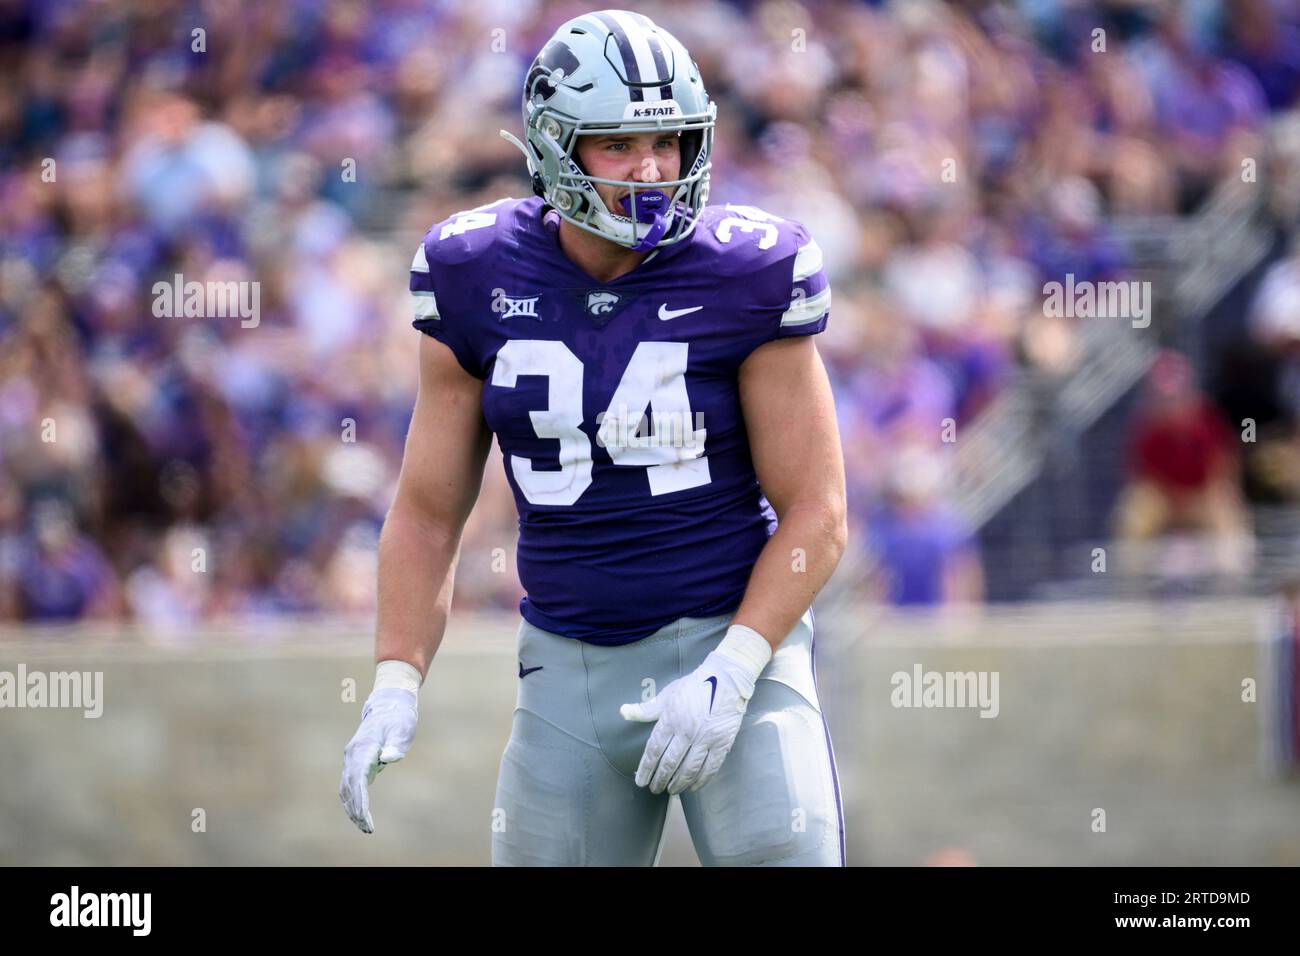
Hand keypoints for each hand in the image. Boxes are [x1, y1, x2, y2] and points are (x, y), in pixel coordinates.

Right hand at [339, 687, 417, 832]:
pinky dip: (352, 801)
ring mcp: (351, 758)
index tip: (365, 816)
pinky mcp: (354, 763)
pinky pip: (349, 785)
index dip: (360, 798)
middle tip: (368, 829)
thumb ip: (396, 744)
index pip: (358, 777)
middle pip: (349, 786)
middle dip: (356, 809)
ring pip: (346, 788)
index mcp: (364, 747)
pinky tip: (358, 816)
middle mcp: (353, 754)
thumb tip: (389, 758)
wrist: (388, 707)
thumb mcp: (403, 729)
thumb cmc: (399, 720)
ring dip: (353, 808)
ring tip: (365, 828)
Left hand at [620, 625, 770, 794]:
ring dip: (678, 783)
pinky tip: (693, 787)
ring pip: (689, 769)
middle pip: (670, 763)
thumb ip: (646, 709)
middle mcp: (687, 732)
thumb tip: (623, 712)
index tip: (641, 781)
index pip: (654, 750)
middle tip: (655, 789)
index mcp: (671, 720)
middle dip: (660, 779)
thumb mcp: (667, 695)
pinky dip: (701, 780)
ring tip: (671, 790)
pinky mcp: (722, 743)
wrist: (726, 680)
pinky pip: (710, 768)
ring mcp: (706, 739)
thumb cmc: (694, 686)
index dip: (646, 768)